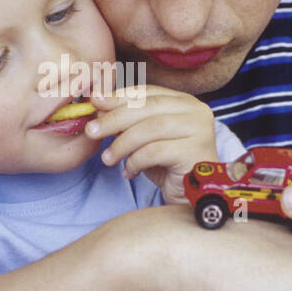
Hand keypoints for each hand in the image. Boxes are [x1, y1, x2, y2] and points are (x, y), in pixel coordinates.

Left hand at [86, 84, 216, 202]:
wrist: (190, 197)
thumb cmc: (167, 167)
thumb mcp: (144, 139)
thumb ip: (127, 121)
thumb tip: (98, 105)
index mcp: (184, 102)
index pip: (147, 93)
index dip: (119, 96)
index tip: (94, 102)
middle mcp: (196, 111)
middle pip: (147, 107)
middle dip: (114, 118)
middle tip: (91, 131)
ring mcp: (200, 130)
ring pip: (151, 128)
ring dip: (122, 143)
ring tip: (107, 158)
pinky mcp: (195, 151)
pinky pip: (156, 151)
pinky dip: (135, 161)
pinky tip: (129, 172)